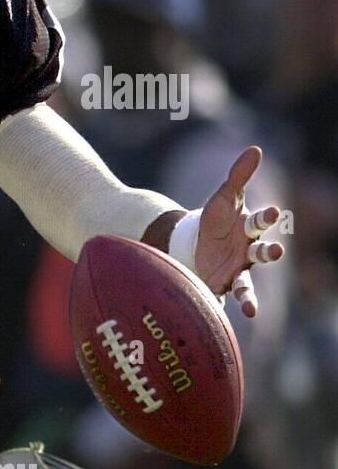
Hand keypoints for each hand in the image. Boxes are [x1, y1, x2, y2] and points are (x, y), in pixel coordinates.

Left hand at [194, 146, 285, 316]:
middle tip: (274, 251)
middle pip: (262, 253)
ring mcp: (236, 271)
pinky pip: (225, 299)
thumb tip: (255, 149)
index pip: (261, 222)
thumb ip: (238, 176)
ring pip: (246, 284)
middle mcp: (247, 252)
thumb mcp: (223, 197)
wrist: (194, 242)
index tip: (270, 212)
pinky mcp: (220, 285)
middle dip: (269, 253)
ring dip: (248, 294)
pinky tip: (223, 319)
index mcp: (249, 229)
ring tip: (250, 307)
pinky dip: (224, 309)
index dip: (266, 217)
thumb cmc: (214, 219)